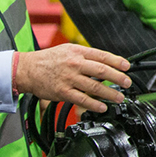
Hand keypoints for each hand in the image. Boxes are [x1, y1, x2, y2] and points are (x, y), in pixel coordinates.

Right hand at [14, 44, 131, 113]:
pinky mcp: (63, 92)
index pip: (102, 55)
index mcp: (77, 51)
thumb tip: (103, 62)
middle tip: (127, 83)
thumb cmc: (49, 59)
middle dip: (118, 77)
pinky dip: (94, 104)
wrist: (28, 69)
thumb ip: (85, 56)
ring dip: (110, 93)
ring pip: (94, 87)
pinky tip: (103, 107)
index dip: (117, 61)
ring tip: (119, 98)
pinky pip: (82, 99)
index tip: (127, 67)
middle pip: (102, 71)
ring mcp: (69, 78)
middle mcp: (74, 64)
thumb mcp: (67, 49)